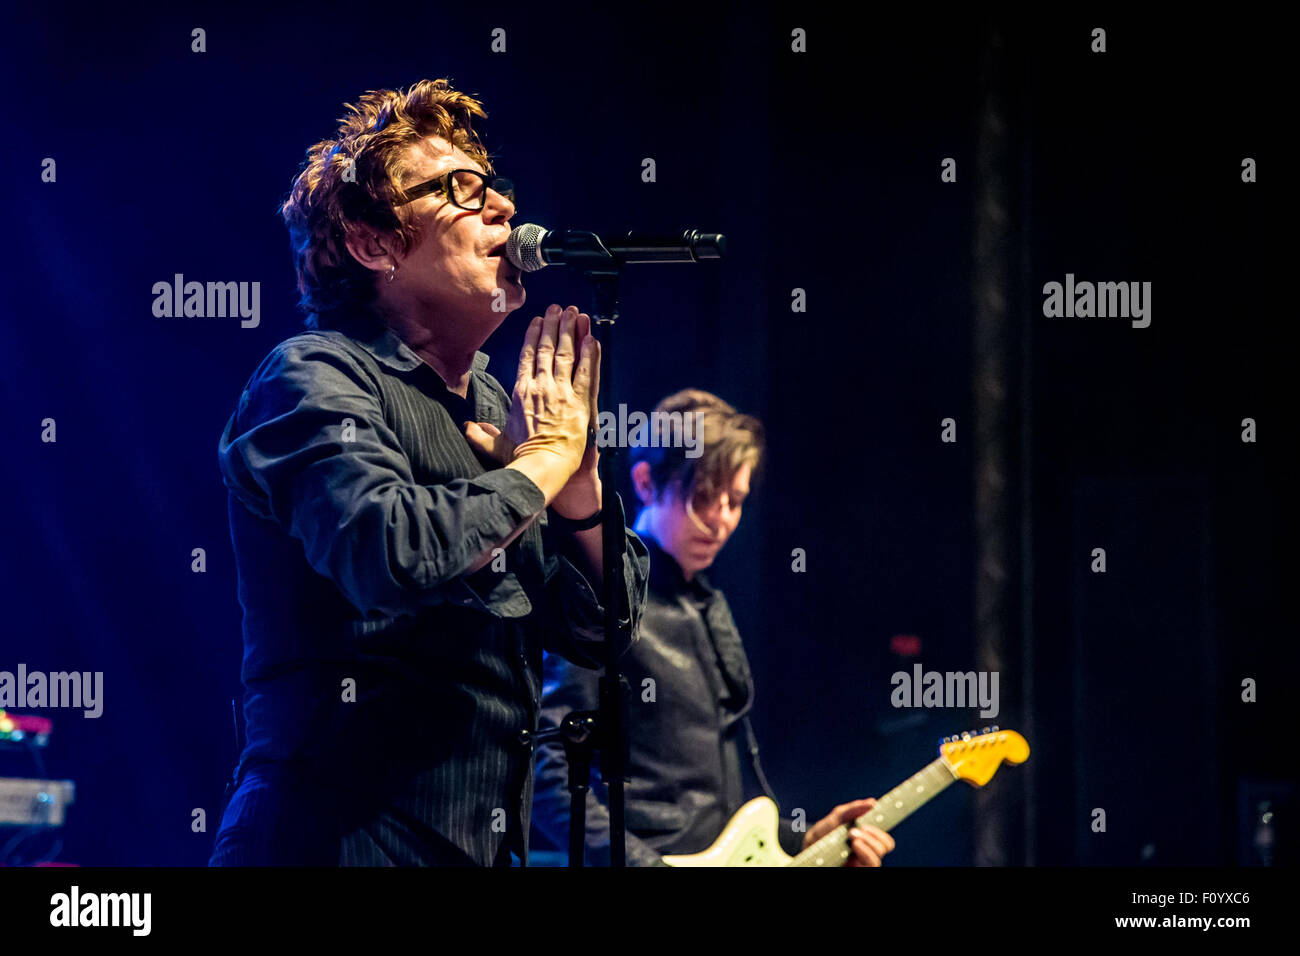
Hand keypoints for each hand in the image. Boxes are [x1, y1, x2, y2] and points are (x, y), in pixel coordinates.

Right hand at [463, 304, 599, 504]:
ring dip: (570, 332)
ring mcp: (561, 392)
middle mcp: (540, 387)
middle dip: (553, 326)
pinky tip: (592, 337)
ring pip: (566, 355)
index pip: (527, 358)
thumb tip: (467, 428)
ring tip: (574, 313)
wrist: (542, 466)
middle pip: (546, 350)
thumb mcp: (496, 445)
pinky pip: (587, 372)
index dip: (532, 337)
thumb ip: (481, 435)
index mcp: (521, 393)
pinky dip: (590, 354)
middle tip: (558, 308)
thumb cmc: (520, 458)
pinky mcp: (580, 401)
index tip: (537, 322)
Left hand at [803, 798, 895, 866]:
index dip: (883, 824)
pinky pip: (871, 866)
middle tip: (857, 828)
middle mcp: (865, 853)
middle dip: (875, 834)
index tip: (876, 811)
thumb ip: (849, 812)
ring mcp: (861, 863)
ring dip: (869, 842)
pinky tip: (855, 845)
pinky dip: (866, 853)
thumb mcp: (832, 821)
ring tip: (853, 836)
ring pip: (879, 856)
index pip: (882, 835)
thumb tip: (871, 802)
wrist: (804, 857)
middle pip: (886, 845)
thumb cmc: (819, 839)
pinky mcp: (856, 870)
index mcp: (863, 840)